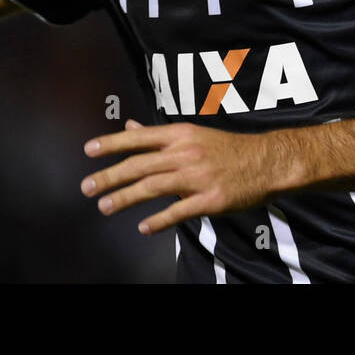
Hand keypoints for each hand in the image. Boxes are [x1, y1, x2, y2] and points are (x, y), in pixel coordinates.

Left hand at [80, 119, 284, 234]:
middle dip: (110, 176)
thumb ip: (159, 136)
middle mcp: (185, 153)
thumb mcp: (192, 135)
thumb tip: (129, 127)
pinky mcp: (210, 199)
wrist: (267, 162)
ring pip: (154, 187)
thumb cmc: (227, 149)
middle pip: (140, 164)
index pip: (139, 138)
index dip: (112, 143)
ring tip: (104, 206)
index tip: (88, 151)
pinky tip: (143, 227)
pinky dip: (159, 220)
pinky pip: (179, 211)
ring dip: (126, 197)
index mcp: (180, 135)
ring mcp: (198, 177)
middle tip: (86, 187)